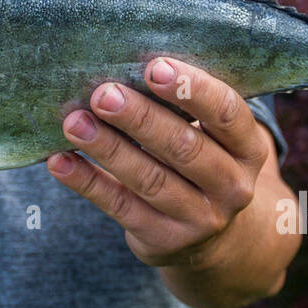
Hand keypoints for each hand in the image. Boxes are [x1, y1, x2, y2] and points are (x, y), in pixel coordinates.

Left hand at [48, 57, 272, 269]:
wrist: (215, 242)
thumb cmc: (202, 163)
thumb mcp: (213, 138)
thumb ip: (184, 108)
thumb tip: (123, 65)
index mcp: (248, 149)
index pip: (226, 114)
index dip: (192, 89)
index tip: (154, 66)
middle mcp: (231, 186)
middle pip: (184, 147)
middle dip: (140, 118)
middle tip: (103, 94)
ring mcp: (200, 219)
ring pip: (150, 179)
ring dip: (108, 148)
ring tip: (74, 123)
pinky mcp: (163, 240)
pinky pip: (121, 207)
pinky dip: (87, 182)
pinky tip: (60, 161)